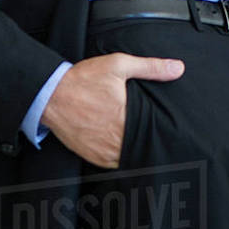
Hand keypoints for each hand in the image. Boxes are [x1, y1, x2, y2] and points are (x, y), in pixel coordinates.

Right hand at [40, 53, 184, 167]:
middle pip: (143, 148)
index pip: (155, 134)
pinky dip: (118, 156)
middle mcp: (117, 140)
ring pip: (130, 158)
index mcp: (128, 119)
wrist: (50, 94)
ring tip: (136, 140)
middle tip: (154, 136)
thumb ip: (150, 67)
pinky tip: (119, 145)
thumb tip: (178, 68)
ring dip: (134, 151)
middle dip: (148, 142)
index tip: (169, 133)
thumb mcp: (118, 65)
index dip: (163, 135)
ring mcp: (104, 152)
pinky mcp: (92, 156)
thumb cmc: (83, 79)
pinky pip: (113, 164)